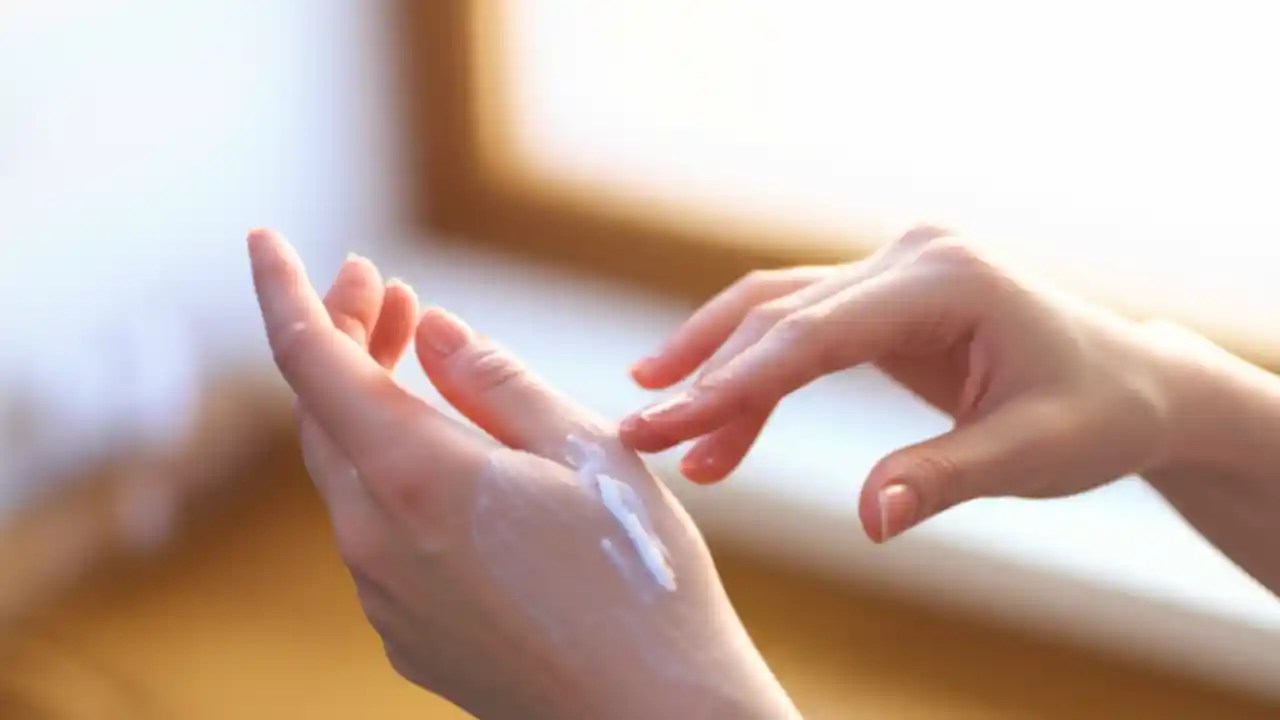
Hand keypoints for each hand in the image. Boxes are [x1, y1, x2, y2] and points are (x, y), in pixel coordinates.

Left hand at [247, 230, 796, 718]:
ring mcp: (385, 596)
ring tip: (418, 359)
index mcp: (416, 479)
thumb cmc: (638, 578)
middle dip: (346, 339)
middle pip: (324, 415)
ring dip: (370, 406)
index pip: (311, 360)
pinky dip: (391, 473)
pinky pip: (377, 533)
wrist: (655, 719)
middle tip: (387, 290)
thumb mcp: (584, 450)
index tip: (264, 240)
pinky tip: (449, 461)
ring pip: (348, 475)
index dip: (285, 291)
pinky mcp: (408, 633)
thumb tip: (429, 329)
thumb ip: (494, 381)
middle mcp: (376, 541)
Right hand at [620, 226, 1181, 542]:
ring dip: (717, 372)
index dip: (733, 383)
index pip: (814, 332)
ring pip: (776, 314)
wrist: (1132, 382)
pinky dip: (756, 377)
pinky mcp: (883, 296)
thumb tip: (867, 522)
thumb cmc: (1095, 415)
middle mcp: (910, 257)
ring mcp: (893, 269)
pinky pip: (800, 331)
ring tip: (662, 436)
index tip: (662, 425)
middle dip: (704, 377)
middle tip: (637, 436)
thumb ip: (943, 479)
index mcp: (947, 279)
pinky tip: (717, 420)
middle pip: (779, 314)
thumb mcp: (1032, 455)